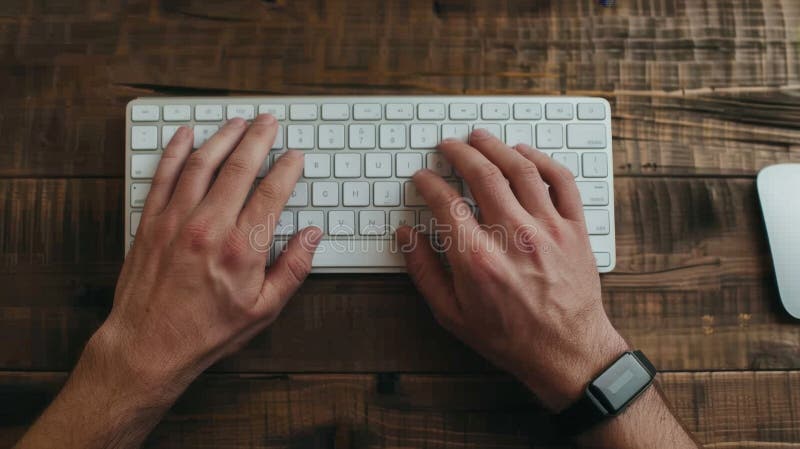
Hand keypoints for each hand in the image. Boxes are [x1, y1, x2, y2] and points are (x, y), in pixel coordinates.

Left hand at [93, 114, 320, 398]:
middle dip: (258, 138)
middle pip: (239, 167)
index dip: (287, 168)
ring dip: (222, 137)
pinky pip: (165, 174)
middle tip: (268, 122)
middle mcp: (209, 226)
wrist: (149, 346)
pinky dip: (176, 150)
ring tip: (237, 122)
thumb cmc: (206, 331)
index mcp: (242, 248)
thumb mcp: (264, 309)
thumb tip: (311, 236)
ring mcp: (176, 220)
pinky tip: (186, 135)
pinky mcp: (151, 222)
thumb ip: (293, 269)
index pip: (272, 192)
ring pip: (203, 162)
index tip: (294, 156)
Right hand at [396, 129, 627, 410]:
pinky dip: (542, 160)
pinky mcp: (574, 229)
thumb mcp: (452, 315)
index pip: (445, 201)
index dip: (428, 183)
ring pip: (520, 169)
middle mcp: (513, 236)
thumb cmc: (509, 337)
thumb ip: (424, 271)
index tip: (422, 178)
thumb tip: (406, 235)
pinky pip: (561, 181)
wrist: (566, 353)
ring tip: (480, 138)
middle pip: (482, 174)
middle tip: (448, 145)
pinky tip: (525, 154)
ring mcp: (547, 229)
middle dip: (459, 152)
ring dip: (496, 147)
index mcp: (477, 259)